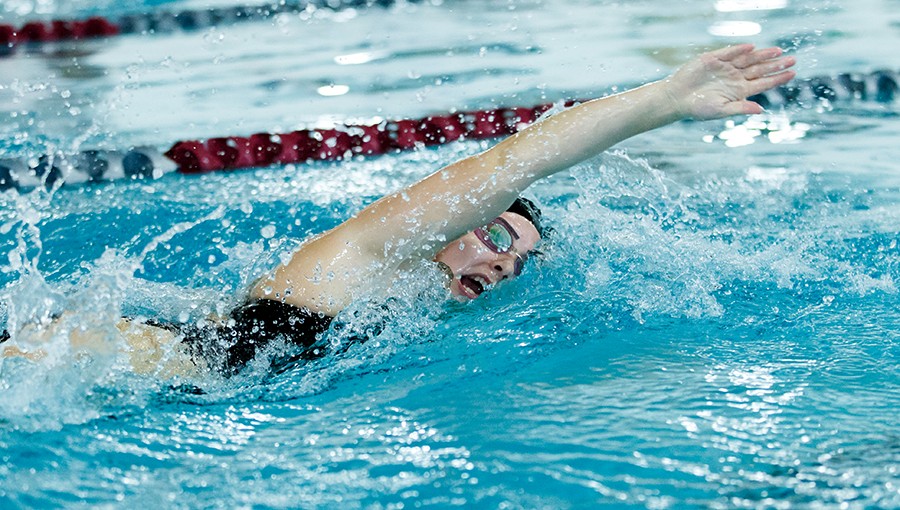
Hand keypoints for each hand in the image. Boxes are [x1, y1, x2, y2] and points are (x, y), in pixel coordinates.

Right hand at [663, 44, 795, 119]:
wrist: (676, 99)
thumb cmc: (697, 109)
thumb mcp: (721, 111)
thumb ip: (741, 108)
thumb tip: (761, 110)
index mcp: (739, 90)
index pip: (763, 83)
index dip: (777, 78)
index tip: (793, 73)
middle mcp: (735, 77)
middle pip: (759, 69)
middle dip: (775, 64)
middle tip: (793, 59)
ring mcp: (725, 67)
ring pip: (748, 59)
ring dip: (762, 55)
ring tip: (778, 51)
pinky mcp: (713, 59)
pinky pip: (729, 52)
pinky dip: (739, 50)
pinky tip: (751, 47)